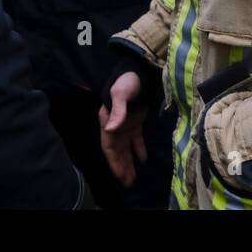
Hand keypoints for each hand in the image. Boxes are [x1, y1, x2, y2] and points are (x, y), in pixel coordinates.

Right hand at [99, 72, 147, 187]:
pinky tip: (143, 159)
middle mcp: (114, 124)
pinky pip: (136, 138)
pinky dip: (139, 148)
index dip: (113, 161)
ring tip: (133, 178)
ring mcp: (125, 122)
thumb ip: (117, 110)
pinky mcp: (136, 120)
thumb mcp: (121, 92)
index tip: (119, 176)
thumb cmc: (128, 80)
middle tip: (128, 184)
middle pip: (116, 150)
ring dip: (128, 161)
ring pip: (125, 147)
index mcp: (107, 119)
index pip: (108, 145)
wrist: (139, 68)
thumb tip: (111, 130)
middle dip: (121, 167)